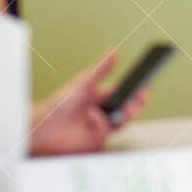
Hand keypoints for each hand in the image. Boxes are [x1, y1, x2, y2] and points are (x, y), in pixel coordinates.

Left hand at [28, 49, 147, 156]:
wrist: (45, 129)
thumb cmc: (61, 103)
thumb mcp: (85, 82)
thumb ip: (102, 69)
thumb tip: (115, 51)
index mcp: (100, 97)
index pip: (122, 92)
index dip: (135, 89)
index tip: (146, 83)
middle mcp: (103, 112)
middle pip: (127, 107)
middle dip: (136, 103)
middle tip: (142, 97)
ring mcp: (101, 127)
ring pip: (122, 120)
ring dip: (126, 114)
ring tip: (125, 107)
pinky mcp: (98, 140)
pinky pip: (108, 131)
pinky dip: (102, 123)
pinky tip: (93, 118)